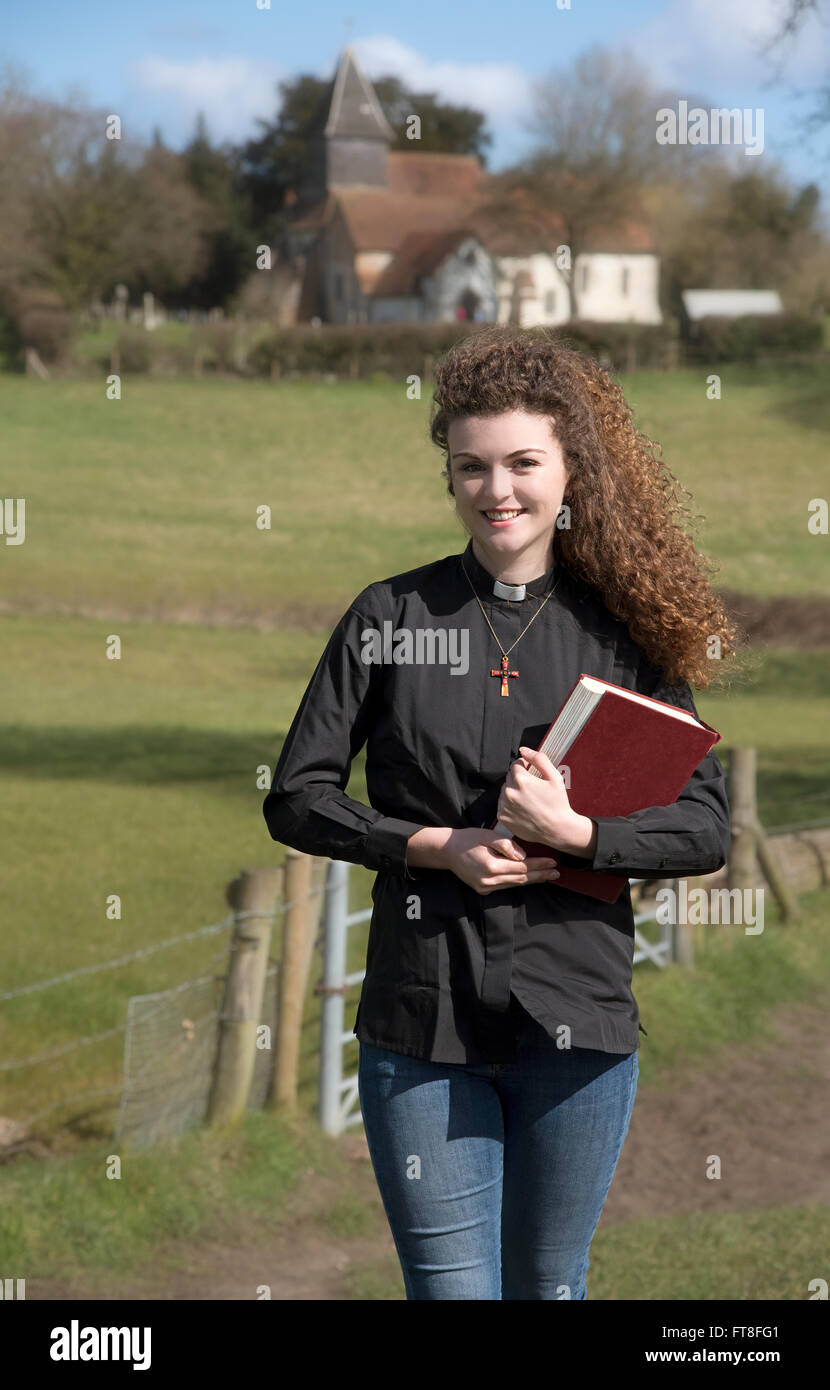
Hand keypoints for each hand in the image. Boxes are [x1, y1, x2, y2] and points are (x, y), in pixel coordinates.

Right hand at [443, 828, 558, 895]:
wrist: (447, 851)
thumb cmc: (467, 839)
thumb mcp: (487, 835)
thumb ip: (507, 845)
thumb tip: (524, 856)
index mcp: (491, 866)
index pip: (522, 867)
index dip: (539, 865)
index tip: (553, 862)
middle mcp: (489, 881)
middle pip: (521, 878)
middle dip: (540, 875)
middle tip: (556, 872)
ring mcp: (485, 887)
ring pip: (515, 884)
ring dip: (532, 880)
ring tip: (548, 876)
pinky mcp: (483, 890)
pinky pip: (506, 885)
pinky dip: (519, 881)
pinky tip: (529, 878)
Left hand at [496, 746, 579, 849]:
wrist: (558, 829)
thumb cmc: (558, 803)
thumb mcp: (554, 777)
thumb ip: (539, 759)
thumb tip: (523, 749)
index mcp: (521, 780)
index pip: (516, 764)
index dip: (526, 767)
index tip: (534, 775)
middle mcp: (509, 792)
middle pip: (509, 777)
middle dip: (520, 779)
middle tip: (534, 789)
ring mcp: (504, 805)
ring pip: (505, 790)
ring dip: (513, 791)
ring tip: (529, 800)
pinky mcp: (502, 817)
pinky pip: (502, 804)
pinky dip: (510, 804)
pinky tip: (523, 808)